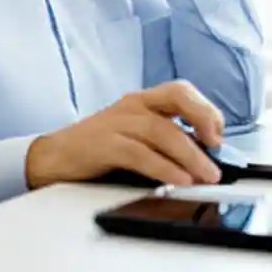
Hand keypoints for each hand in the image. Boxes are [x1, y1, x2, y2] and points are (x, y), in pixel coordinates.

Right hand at [24, 80, 226, 188]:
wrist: (53, 159)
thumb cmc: (97, 150)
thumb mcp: (136, 139)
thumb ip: (165, 142)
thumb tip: (204, 161)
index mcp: (142, 102)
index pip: (181, 91)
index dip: (206, 109)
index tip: (218, 136)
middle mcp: (132, 105)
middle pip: (176, 95)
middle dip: (204, 117)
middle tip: (217, 146)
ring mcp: (116, 122)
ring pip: (161, 129)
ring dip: (190, 154)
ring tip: (207, 175)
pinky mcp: (103, 144)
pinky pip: (139, 153)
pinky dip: (163, 167)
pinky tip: (178, 180)